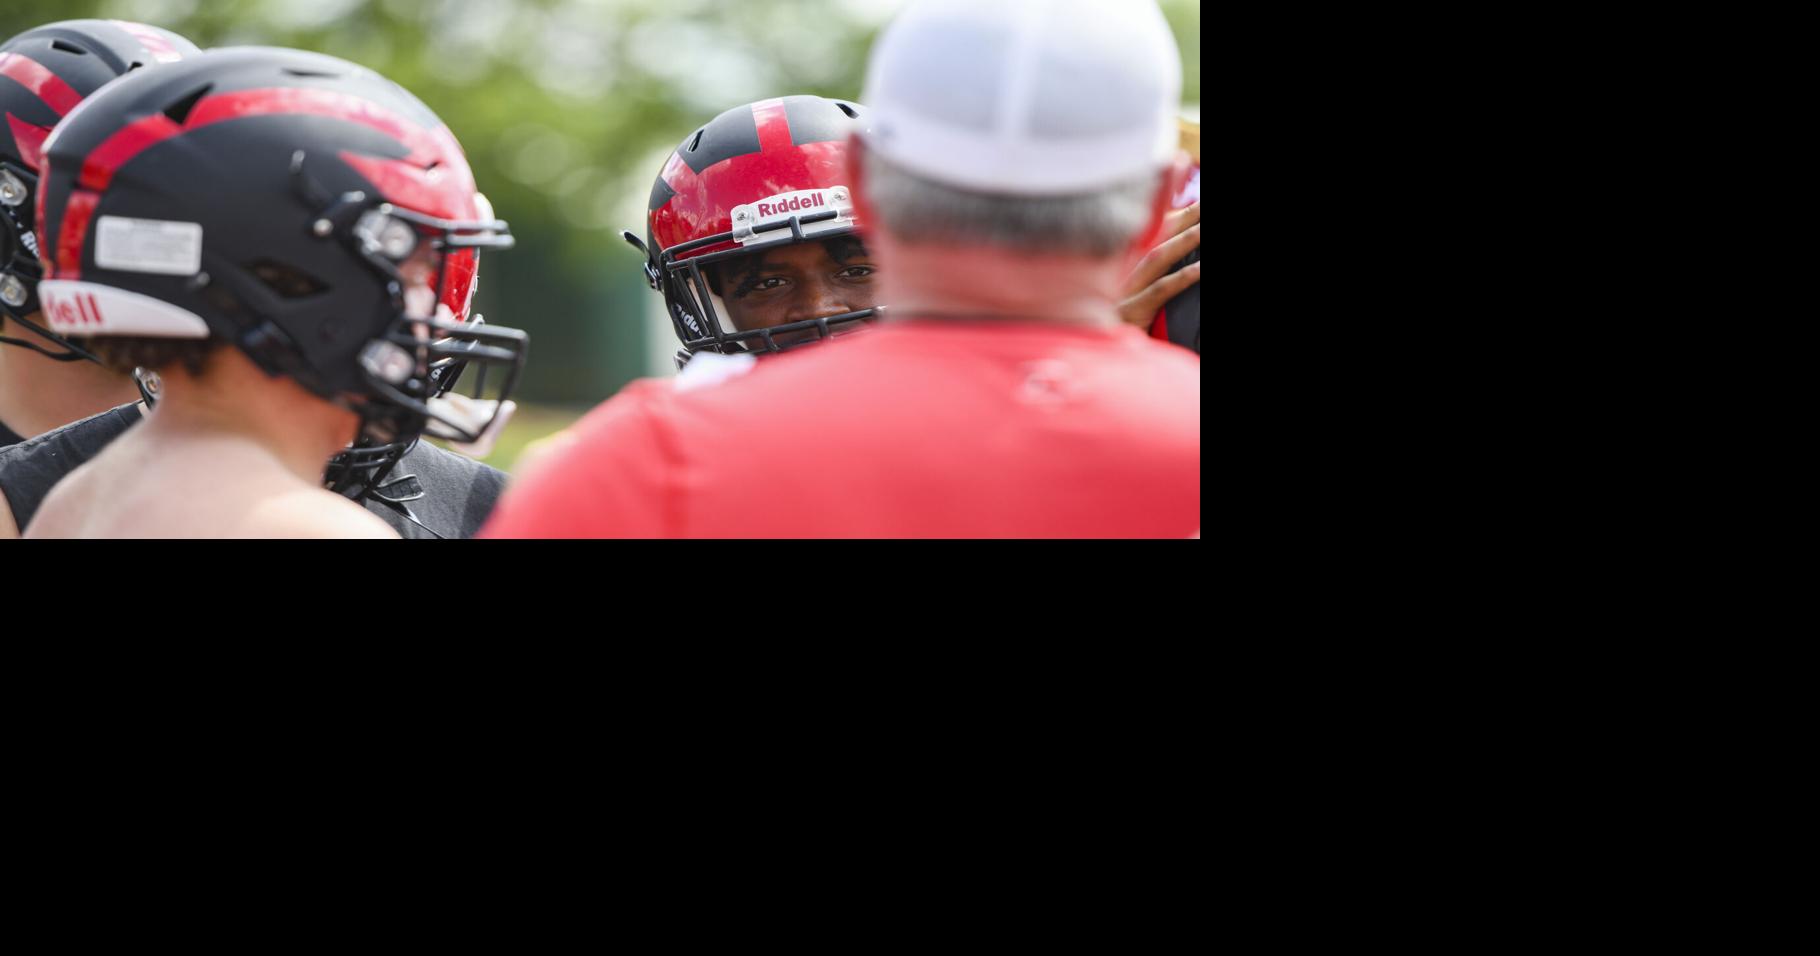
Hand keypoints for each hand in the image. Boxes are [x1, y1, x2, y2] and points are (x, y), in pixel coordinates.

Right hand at [1118, 201, 1200, 329]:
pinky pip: (1161, 289)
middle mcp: (1123, 266)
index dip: (1179, 213)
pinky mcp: (1133, 309)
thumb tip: (1174, 252)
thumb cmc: (1116, 319)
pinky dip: (1183, 277)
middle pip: (1159, 234)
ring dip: (1186, 240)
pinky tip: (1201, 269)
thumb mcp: (1129, 290)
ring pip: (1160, 256)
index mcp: (1124, 258)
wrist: (1088, 347)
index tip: (1200, 203)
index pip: (1156, 227)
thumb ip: (1149, 271)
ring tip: (1207, 229)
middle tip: (1207, 206)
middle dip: (1186, 217)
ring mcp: (1127, 287)